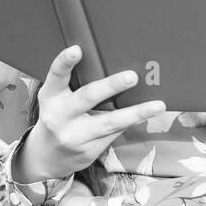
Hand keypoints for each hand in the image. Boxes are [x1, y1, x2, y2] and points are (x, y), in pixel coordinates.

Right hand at [15, 44, 166, 182]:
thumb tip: (111, 65)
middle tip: (132, 76)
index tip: (76, 49)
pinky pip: (113, 133)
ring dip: (136, 113)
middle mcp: (59, 116)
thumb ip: (74, 84)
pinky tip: (145, 115)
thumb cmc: (58, 116)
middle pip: (87, 97)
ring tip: (158, 105)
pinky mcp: (87, 151)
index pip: (56, 76)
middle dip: (111, 86)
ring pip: (109, 122)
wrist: (48, 157)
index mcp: (51, 96)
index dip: (64, 62)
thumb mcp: (57, 99)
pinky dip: (129, 122)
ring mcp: (73, 136)